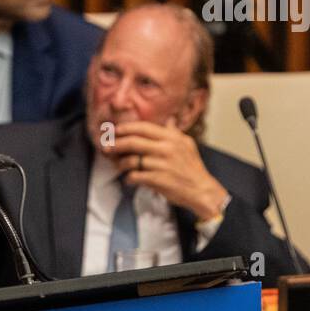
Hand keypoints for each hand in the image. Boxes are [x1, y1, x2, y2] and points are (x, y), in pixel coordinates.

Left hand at [105, 120, 228, 220]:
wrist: (202, 191)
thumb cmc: (192, 169)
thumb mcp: (187, 146)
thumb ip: (174, 133)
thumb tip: (169, 120)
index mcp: (172, 138)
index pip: (143, 128)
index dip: (125, 128)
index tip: (115, 131)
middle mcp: (166, 149)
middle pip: (132, 142)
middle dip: (115, 144)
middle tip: (107, 149)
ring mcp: (162, 164)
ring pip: (131, 160)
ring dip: (120, 164)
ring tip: (119, 166)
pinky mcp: (158, 180)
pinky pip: (135, 176)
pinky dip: (129, 178)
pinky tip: (129, 179)